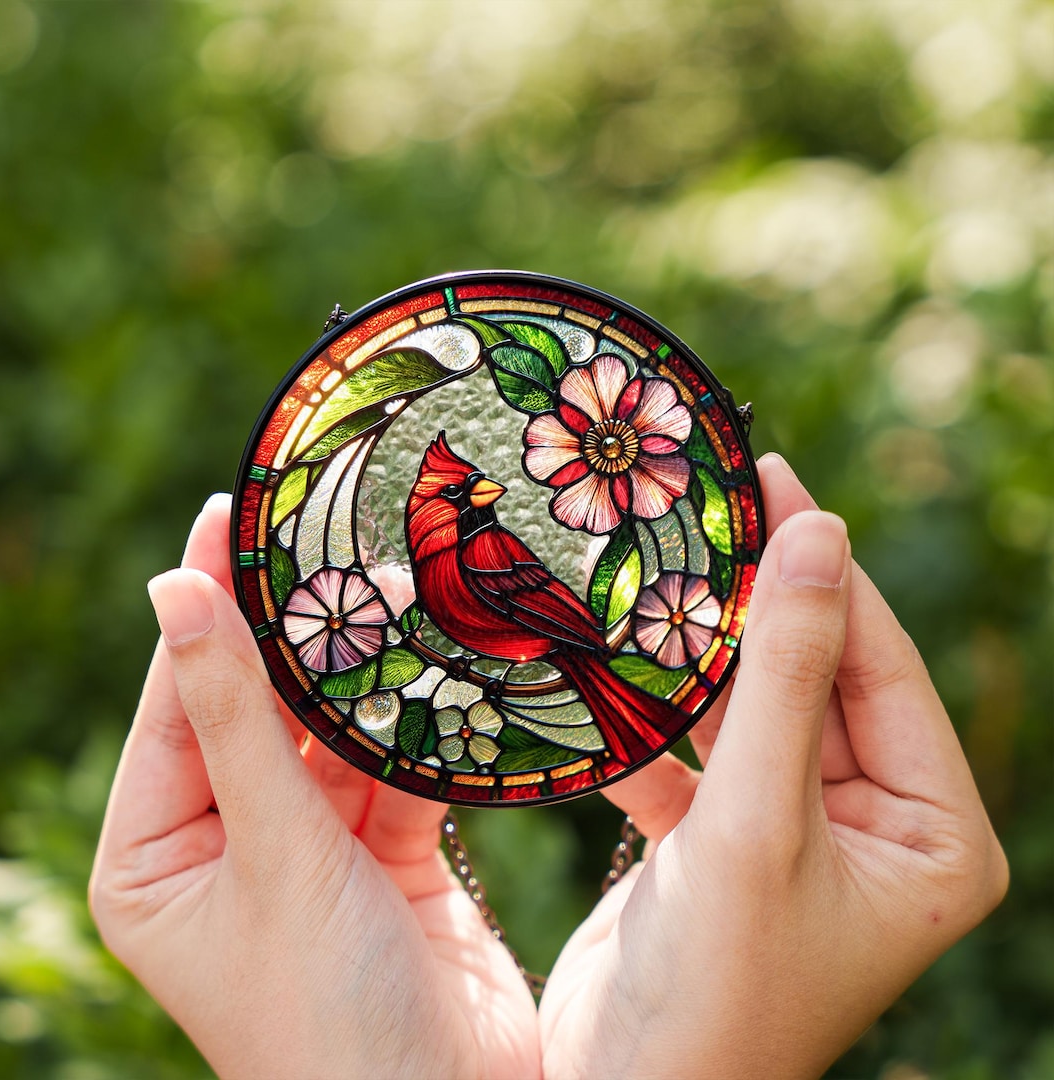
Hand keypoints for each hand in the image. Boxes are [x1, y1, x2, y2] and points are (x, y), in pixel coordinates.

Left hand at [89, 496, 538, 1078]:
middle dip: (297, 636)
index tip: (228, 516)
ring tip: (395, 587)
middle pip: (257, 709)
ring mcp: (309, 849)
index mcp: (156, 857)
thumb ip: (234, 720)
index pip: (175, 703)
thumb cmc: (325, 1017)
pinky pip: (392, 767)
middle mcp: (225, 845)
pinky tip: (437, 666)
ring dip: (366, 676)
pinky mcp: (384, 854)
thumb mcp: (273, 854)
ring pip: (332, 733)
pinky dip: (416, 725)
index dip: (204, 609)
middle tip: (329, 536)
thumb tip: (174, 592)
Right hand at [539, 454, 1008, 1078]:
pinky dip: (662, 717)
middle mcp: (881, 825)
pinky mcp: (731, 839)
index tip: (777, 479)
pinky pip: (706, 751)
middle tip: (715, 503)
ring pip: (758, 707)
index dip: (827, 571)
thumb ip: (790, 675)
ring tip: (662, 566)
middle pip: (822, 677)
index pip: (884, 666)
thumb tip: (820, 535)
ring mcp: (803, 829)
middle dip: (763, 602)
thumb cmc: (717, 987)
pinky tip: (617, 671)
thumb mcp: (758, 820)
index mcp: (936, 832)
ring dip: (706, 654)